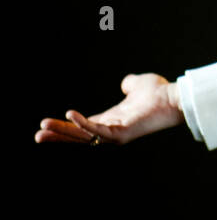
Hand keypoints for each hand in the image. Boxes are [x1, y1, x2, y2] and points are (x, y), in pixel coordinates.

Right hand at [35, 73, 184, 145]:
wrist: (175, 98)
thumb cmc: (159, 93)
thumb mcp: (137, 85)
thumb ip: (128, 85)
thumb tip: (125, 83)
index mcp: (111, 121)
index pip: (83, 127)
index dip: (65, 127)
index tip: (46, 125)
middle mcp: (111, 130)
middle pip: (78, 135)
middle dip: (58, 135)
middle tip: (37, 134)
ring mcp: (116, 134)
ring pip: (83, 136)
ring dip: (63, 131)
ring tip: (43, 126)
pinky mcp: (122, 133)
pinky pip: (98, 130)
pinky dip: (83, 123)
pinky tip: (69, 114)